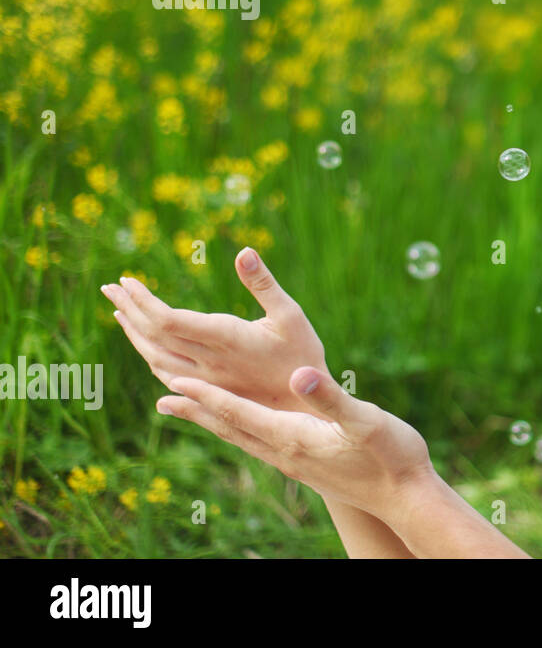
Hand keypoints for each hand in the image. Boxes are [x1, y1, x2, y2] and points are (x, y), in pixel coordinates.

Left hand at [101, 247, 328, 415]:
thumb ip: (264, 284)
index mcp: (225, 339)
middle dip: (129, 310)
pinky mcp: (209, 393)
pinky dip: (149, 355)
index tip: (127, 281)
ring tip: (121, 312)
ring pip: (155, 359)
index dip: (142, 301)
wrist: (309, 410)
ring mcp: (206, 382)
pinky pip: (166, 376)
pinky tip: (146, 347)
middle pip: (153, 338)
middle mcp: (208, 364)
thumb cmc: (304, 357)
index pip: (167, 320)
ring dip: (134, 334)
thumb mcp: (290, 315)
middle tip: (111, 288)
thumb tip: (243, 251)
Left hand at [157, 368, 436, 522]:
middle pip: (230, 429)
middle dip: (197, 412)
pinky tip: (245, 427)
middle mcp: (285, 452)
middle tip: (163, 399)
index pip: (238, 414)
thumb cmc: (391, 456)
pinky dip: (239, 431)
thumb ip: (330, 397)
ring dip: (214, 423)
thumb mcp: (364, 419)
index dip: (207, 397)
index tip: (175, 383)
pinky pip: (259, 445)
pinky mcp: (305, 467)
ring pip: (242, 439)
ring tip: (193, 412)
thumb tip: (299, 375)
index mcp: (294, 436)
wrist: (406, 498)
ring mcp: (294, 463)